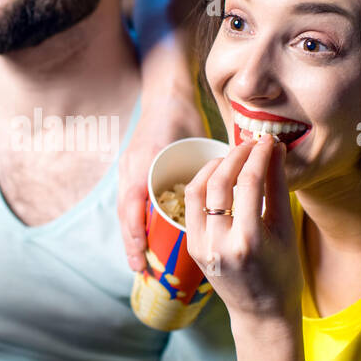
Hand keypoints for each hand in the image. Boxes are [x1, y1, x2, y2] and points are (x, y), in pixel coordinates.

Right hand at [119, 91, 207, 271]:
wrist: (165, 91)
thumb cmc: (183, 114)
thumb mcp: (196, 139)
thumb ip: (211, 165)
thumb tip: (233, 194)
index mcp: (144, 162)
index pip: (134, 204)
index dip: (135, 234)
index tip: (142, 258)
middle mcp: (132, 169)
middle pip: (126, 212)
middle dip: (131, 242)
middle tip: (140, 269)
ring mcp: (129, 169)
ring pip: (127, 208)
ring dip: (131, 234)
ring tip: (140, 261)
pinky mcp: (132, 169)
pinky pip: (130, 200)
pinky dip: (134, 219)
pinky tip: (144, 236)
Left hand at [183, 134, 302, 326]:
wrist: (261, 313)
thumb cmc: (282, 273)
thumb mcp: (285, 230)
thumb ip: (277, 187)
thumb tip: (273, 150)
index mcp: (248, 241)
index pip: (250, 182)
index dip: (259, 155)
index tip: (268, 141)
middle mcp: (219, 244)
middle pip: (219, 182)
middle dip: (235, 155)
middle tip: (251, 143)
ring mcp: (199, 246)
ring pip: (197, 190)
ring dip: (214, 166)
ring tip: (234, 156)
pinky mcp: (190, 247)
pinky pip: (191, 205)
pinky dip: (202, 184)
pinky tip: (219, 176)